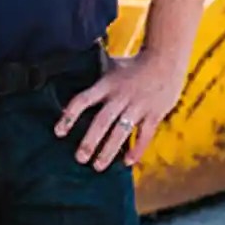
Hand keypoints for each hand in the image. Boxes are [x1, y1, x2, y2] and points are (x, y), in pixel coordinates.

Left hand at [54, 52, 184, 170]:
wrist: (166, 57)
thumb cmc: (135, 64)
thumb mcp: (113, 66)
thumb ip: (96, 76)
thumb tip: (74, 75)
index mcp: (107, 84)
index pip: (83, 100)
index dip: (70, 116)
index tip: (58, 132)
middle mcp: (120, 96)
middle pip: (102, 121)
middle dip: (90, 141)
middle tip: (79, 159)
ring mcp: (138, 106)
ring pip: (121, 132)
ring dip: (109, 150)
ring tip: (98, 166)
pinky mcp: (155, 113)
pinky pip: (145, 135)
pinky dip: (136, 150)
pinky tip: (127, 163)